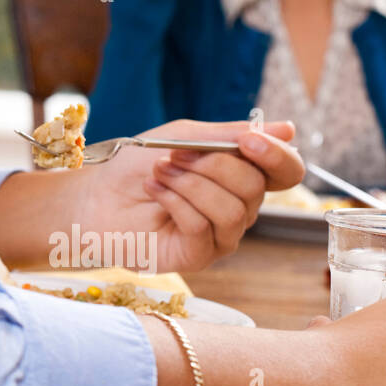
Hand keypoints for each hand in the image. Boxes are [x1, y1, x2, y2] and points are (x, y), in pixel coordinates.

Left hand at [72, 119, 302, 272]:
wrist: (96, 194)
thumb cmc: (137, 165)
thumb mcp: (184, 136)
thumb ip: (230, 135)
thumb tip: (288, 130)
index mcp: (241, 176)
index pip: (286, 171)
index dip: (277, 156)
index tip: (248, 141)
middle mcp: (239, 207)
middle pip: (256, 187)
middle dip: (212, 164)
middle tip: (174, 155)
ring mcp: (221, 235)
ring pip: (233, 210)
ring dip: (190, 183)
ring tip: (159, 172)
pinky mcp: (199, 255)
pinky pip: (204, 226)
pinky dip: (175, 201)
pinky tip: (154, 191)